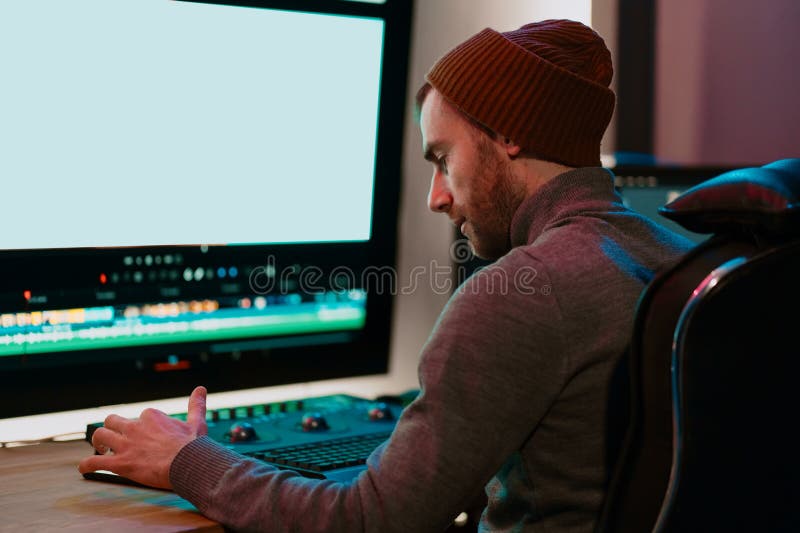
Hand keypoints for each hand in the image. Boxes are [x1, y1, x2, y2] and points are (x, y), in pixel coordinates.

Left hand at [78, 386, 207, 488]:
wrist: (188, 464)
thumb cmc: (193, 445)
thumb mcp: (196, 421)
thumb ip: (196, 404)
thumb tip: (201, 389)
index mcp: (151, 416)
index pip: (140, 416)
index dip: (142, 426)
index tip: (147, 435)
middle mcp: (135, 427)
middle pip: (113, 421)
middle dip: (112, 428)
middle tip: (116, 438)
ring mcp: (125, 445)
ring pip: (100, 436)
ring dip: (98, 442)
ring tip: (101, 449)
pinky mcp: (120, 463)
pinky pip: (95, 462)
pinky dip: (87, 465)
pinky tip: (84, 468)